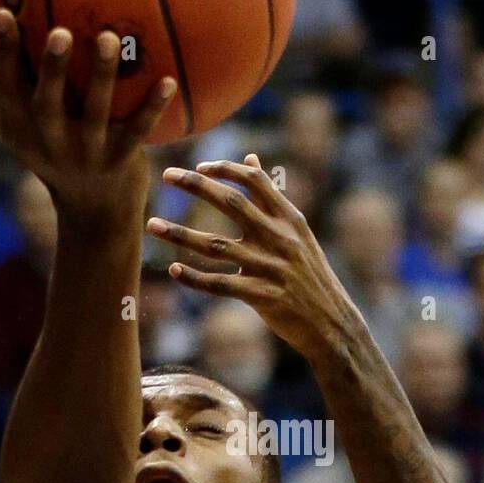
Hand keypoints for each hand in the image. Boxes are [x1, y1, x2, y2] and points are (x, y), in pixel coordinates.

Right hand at [0, 8, 176, 229]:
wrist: (95, 212)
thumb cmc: (58, 155)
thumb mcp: (25, 132)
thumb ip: (5, 92)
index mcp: (22, 132)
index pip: (4, 90)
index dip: (3, 54)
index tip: (4, 11)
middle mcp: (51, 145)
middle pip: (46, 105)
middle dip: (51, 69)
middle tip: (59, 32)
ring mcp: (86, 156)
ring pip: (94, 113)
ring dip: (102, 75)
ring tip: (109, 38)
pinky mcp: (119, 163)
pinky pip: (137, 131)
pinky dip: (152, 107)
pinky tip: (167, 80)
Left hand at [146, 155, 355, 358]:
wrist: (331, 322)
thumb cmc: (309, 274)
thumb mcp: (297, 231)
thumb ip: (271, 197)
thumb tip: (250, 160)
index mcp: (290, 219)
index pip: (255, 181)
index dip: (225, 170)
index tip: (198, 167)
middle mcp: (280, 238)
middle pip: (232, 203)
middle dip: (196, 186)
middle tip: (166, 175)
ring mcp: (270, 267)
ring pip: (216, 245)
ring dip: (180, 233)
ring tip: (152, 225)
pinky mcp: (262, 296)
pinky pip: (220, 284)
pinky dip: (195, 278)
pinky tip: (174, 270)